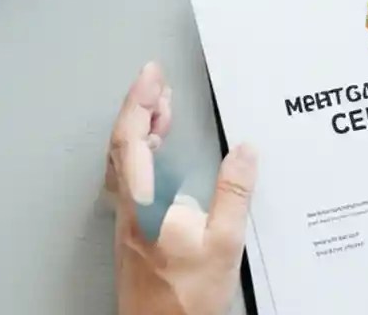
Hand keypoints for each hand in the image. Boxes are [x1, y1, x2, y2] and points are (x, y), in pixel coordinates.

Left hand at [106, 63, 257, 314]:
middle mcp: (130, 208)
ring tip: (161, 112)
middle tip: (158, 84)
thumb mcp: (225, 243)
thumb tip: (245, 152)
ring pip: (125, 163)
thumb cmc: (185, 300)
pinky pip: (131, 180)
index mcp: (146, 202)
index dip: (139, 101)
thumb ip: (234, 193)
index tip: (151, 75)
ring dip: (140, 130)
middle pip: (122, 145)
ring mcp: (129, 221)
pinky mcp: (135, 233)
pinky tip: (161, 158)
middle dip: (140, 108)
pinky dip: (143, 155)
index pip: (131, 138)